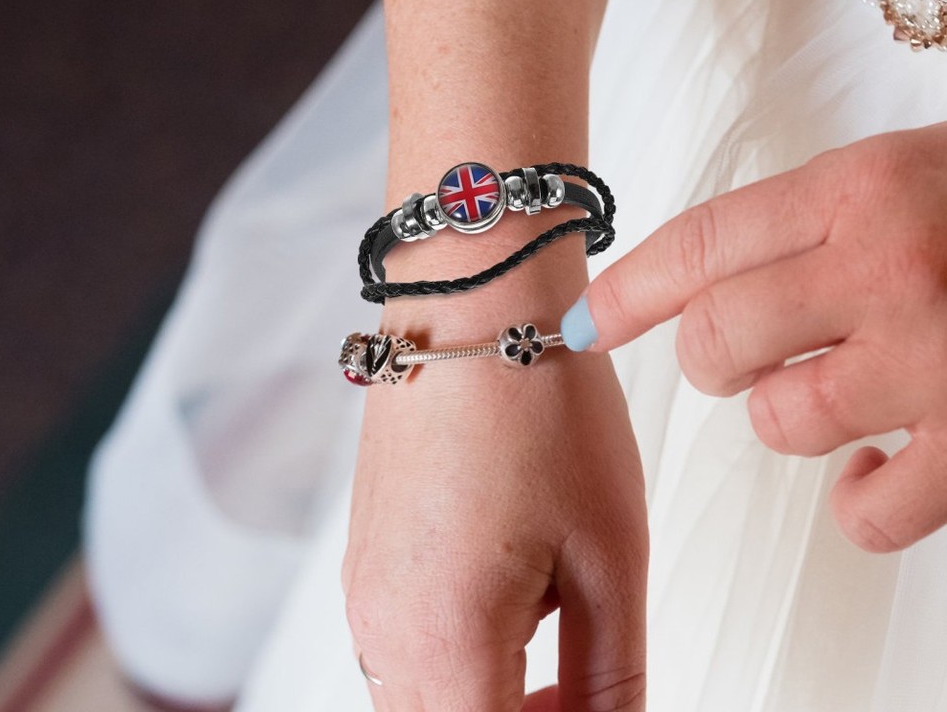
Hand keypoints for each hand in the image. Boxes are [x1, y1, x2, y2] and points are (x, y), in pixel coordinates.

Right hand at [342, 321, 646, 710]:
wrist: (472, 304)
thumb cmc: (536, 400)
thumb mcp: (607, 556)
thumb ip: (610, 680)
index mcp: (440, 640)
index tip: (603, 711)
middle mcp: (381, 626)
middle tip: (592, 691)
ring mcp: (364, 589)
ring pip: (428, 699)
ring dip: (495, 696)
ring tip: (563, 635)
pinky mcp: (367, 556)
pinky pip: (409, 646)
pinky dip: (463, 653)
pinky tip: (515, 593)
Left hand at [569, 123, 946, 553]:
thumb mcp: (905, 173)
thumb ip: (808, 220)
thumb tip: (701, 283)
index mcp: (862, 188)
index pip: (701, 242)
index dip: (628, 290)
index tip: (586, 324)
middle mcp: (892, 267)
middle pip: (718, 339)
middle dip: (708, 359)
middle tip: (736, 355)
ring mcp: (940, 358)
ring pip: (781, 422)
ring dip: (784, 418)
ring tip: (831, 391)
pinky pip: (871, 510)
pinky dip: (861, 500)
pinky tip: (880, 462)